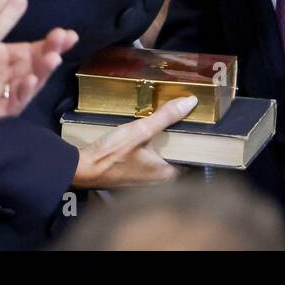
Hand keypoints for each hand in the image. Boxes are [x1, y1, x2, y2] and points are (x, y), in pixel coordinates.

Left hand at [0, 27, 78, 123]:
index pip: (30, 45)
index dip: (48, 38)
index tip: (65, 29)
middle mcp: (1, 71)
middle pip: (35, 60)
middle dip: (53, 48)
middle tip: (68, 36)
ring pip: (29, 80)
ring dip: (43, 69)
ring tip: (54, 57)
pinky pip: (10, 103)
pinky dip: (22, 93)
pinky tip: (27, 79)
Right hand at [71, 95, 197, 188]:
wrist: (82, 169)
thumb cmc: (111, 155)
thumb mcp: (140, 131)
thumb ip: (166, 117)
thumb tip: (191, 102)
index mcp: (167, 174)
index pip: (194, 159)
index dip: (199, 142)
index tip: (202, 125)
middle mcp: (160, 181)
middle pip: (179, 157)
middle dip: (182, 139)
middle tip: (187, 118)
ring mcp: (147, 180)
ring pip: (165, 158)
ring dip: (167, 143)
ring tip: (171, 122)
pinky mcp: (135, 175)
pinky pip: (153, 159)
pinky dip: (154, 147)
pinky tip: (150, 134)